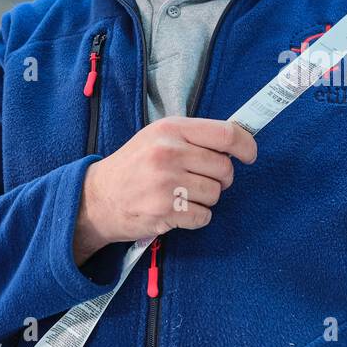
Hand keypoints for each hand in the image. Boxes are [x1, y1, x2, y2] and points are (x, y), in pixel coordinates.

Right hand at [73, 117, 256, 264]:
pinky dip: (196, 217)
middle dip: (221, 178)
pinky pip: (204, 216)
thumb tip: (236, 143)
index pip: (226, 133)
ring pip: (216, 194)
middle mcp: (169, 152)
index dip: (246, 145)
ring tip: (182, 194)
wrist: (97, 198)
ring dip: (206, 199)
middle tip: (201, 180)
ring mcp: (166, 183)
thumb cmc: (134, 166)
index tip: (249, 155)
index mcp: (171, 129)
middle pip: (224, 168)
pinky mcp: (165, 211)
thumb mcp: (158, 137)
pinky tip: (177, 210)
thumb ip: (193, 137)